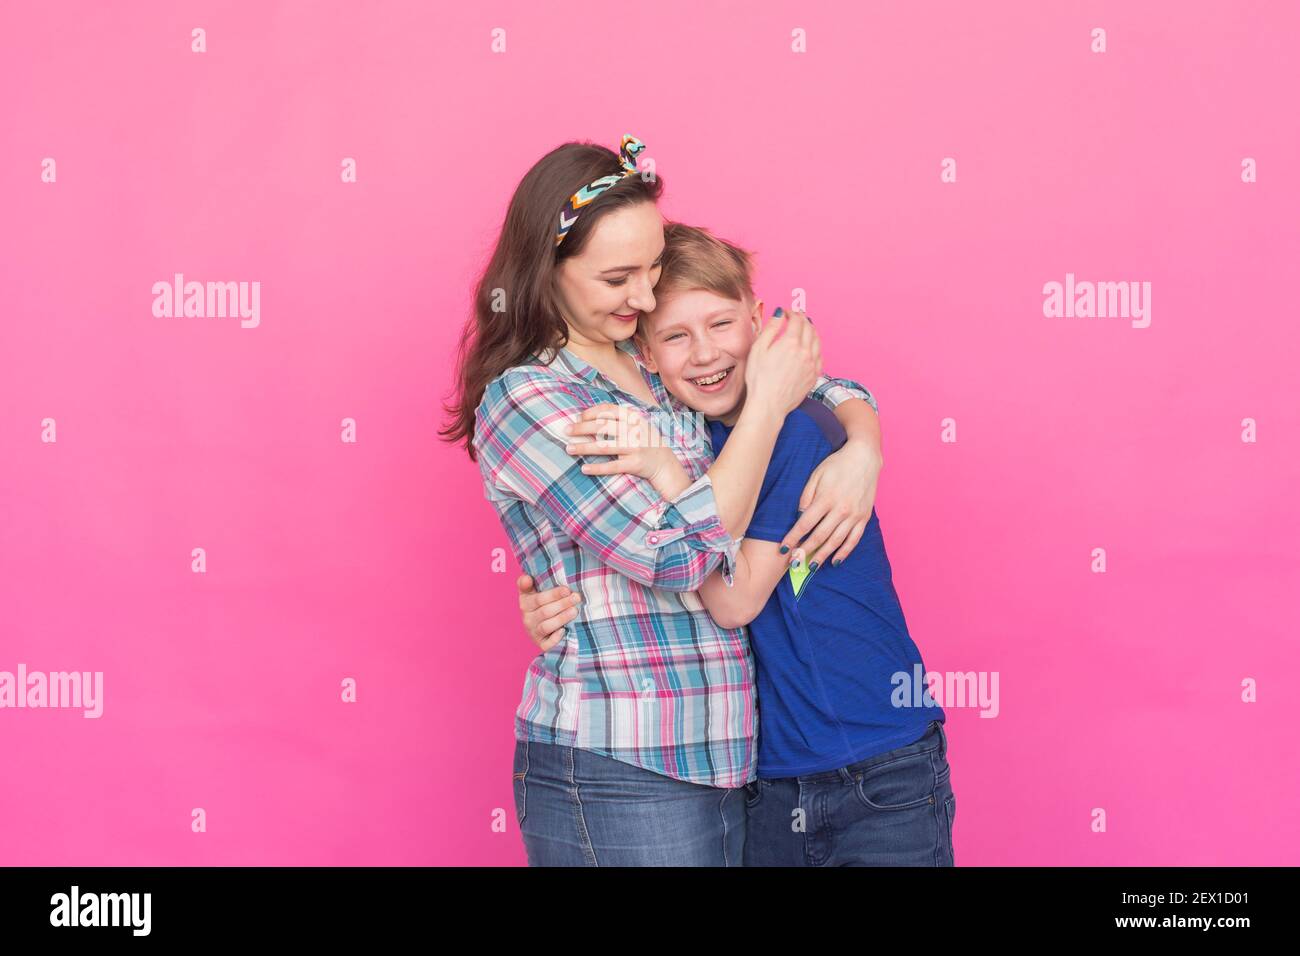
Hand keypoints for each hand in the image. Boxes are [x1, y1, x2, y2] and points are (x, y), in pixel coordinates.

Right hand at [516, 574, 579, 651]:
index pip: (538, 599)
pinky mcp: (541, 644)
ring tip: (575, 611)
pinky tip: (564, 631)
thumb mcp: (532, 592)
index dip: (553, 594)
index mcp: (525, 604)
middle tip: (577, 598)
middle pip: (545, 612)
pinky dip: (555, 638)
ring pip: (546, 626)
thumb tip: (526, 578)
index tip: (567, 589)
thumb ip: (527, 584)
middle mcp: (528, 619)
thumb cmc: (540, 605)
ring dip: (561, 618)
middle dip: (562, 604)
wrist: (539, 627)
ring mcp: (534, 633)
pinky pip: (546, 644)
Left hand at [563, 403, 689, 491]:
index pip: (608, 410)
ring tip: (569, 449)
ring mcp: (634, 447)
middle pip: (602, 426)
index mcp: (633, 418)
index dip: (591, 412)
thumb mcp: (637, 425)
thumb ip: (619, 419)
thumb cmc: (645, 442)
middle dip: (581, 428)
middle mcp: (634, 431)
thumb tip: (590, 418)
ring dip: (583, 447)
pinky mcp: (634, 464)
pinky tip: (584, 468)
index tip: (578, 417)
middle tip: (566, 431)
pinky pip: (612, 466)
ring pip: (603, 446)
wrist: (665, 463)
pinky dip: (597, 468)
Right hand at [743, 308, 821, 417]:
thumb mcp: (758, 349)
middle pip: (809, 328)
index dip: (792, 313)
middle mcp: (805, 352)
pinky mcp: (813, 376)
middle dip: (803, 320)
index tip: (787, 312)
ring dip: (812, 331)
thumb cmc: (759, 379)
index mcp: (790, 342)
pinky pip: (820, 356)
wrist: (769, 404)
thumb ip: (771, 329)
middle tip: (797, 317)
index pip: (797, 320)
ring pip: (817, 341)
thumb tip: (780, 314)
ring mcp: (812, 365)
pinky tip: (810, 348)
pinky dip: (816, 347)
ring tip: (806, 329)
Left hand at [781, 440, 881, 567]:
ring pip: (836, 541)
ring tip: (811, 567)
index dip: (793, 538)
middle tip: (794, 563)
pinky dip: (844, 552)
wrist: (865, 458)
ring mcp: (854, 515)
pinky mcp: (864, 517)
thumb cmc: (837, 464)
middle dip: (805, 551)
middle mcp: (841, 509)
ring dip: (822, 556)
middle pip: (819, 536)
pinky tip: (835, 561)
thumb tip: (800, 516)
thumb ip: (807, 496)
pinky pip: (854, 539)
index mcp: (826, 498)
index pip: (805, 524)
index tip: (784, 549)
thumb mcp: (817, 474)